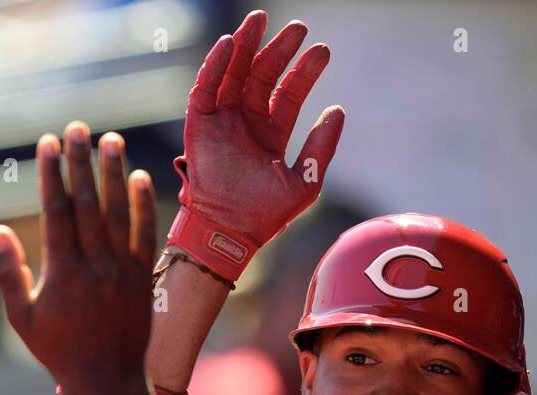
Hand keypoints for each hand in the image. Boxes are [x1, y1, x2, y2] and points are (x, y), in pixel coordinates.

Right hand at [0, 124, 156, 390]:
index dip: (51, 175)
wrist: (108, 382)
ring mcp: (123, 271)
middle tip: (77, 127)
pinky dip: (143, 205)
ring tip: (112, 139)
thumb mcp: (22, 319)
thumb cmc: (59, 352)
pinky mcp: (143, 278)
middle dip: (81, 162)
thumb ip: (9, 274)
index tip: (47, 143)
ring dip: (115, 173)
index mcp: (62, 274)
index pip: (56, 212)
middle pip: (87, 204)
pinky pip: (145, 235)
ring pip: (119, 213)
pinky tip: (140, 177)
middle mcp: (95, 267)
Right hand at [168, 9, 344, 279]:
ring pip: (234, 73)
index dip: (304, 71)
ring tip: (260, 19)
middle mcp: (246, 121)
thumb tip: (337, 110)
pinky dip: (215, 64)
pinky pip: (206, 86)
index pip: (289, 93)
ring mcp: (222, 120)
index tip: (322, 50)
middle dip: (279, 50)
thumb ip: (320, 147)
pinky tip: (229, 44)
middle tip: (298, 26)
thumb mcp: (304, 181)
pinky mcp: (199, 123)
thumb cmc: (266, 215)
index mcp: (270, 133)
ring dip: (245, 45)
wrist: (230, 231)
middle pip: (263, 75)